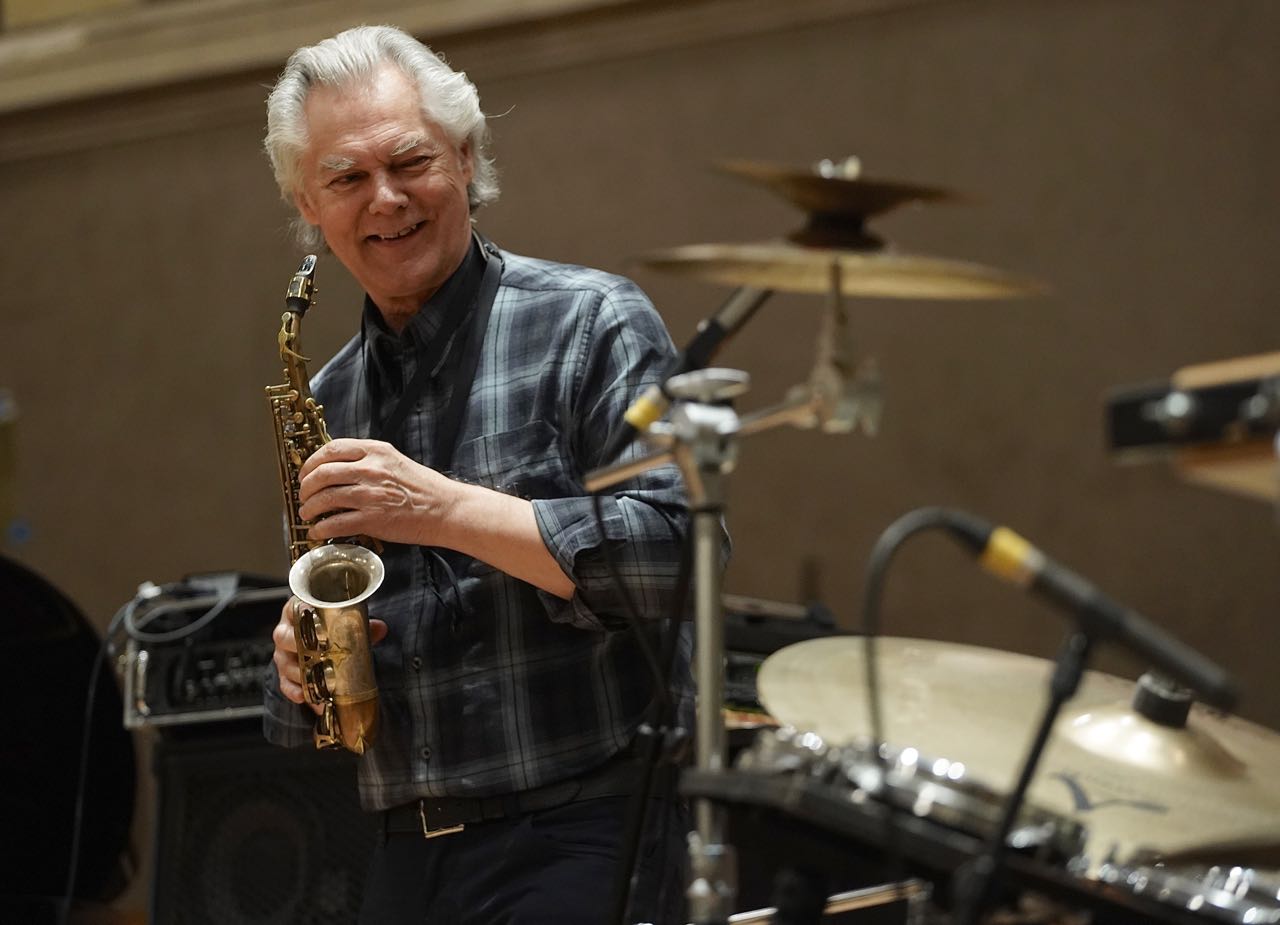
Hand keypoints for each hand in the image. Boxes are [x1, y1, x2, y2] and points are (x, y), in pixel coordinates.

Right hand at [272, 595, 388, 708]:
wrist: (311, 640)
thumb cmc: (324, 627)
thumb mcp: (340, 622)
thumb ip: (360, 625)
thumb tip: (380, 628)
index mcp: (297, 613)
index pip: (295, 611)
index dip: (304, 618)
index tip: (317, 624)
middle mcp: (286, 633)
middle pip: (286, 639)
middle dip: (303, 648)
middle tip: (321, 655)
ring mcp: (283, 655)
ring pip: (287, 664)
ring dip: (304, 675)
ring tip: (321, 683)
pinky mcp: (283, 674)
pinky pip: (286, 685)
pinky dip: (297, 692)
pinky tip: (309, 698)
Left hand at [297, 438, 457, 546]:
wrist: (445, 509)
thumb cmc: (424, 488)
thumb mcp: (395, 461)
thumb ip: (369, 460)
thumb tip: (339, 468)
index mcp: (376, 451)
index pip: (331, 449)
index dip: (312, 462)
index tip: (307, 472)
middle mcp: (370, 469)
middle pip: (322, 473)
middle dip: (306, 486)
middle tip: (304, 494)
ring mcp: (370, 494)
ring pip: (324, 498)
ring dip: (309, 507)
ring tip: (308, 513)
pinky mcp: (372, 519)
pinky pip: (335, 523)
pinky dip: (321, 527)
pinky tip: (319, 530)